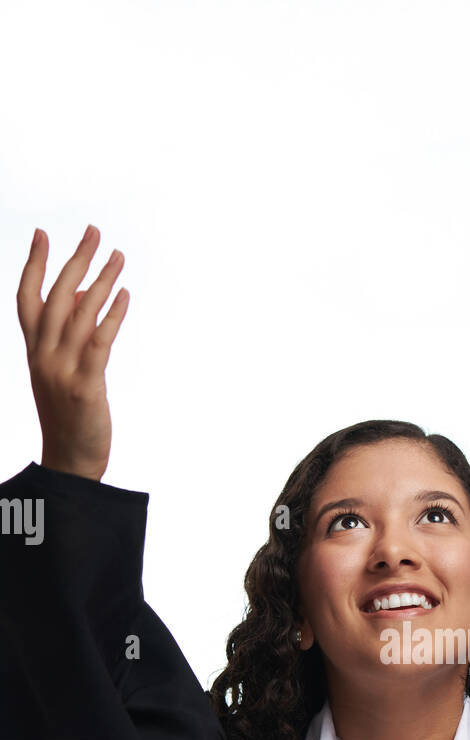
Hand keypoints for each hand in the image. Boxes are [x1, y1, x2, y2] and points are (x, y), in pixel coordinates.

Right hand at [16, 224, 128, 481]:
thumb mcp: (61, 371)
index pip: (27, 298)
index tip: (43, 234)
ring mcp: (61, 370)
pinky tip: (124, 296)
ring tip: (118, 256)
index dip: (34, 265)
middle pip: (57, 296)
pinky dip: (112, 316)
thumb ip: (70, 334)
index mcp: (33, 350)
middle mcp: (42, 355)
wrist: (69, 460)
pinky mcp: (84, 386)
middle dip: (76, 260)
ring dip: (102, 281)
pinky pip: (98, 343)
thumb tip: (89, 294)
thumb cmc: (69, 414)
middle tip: (94, 231)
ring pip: (81, 314)